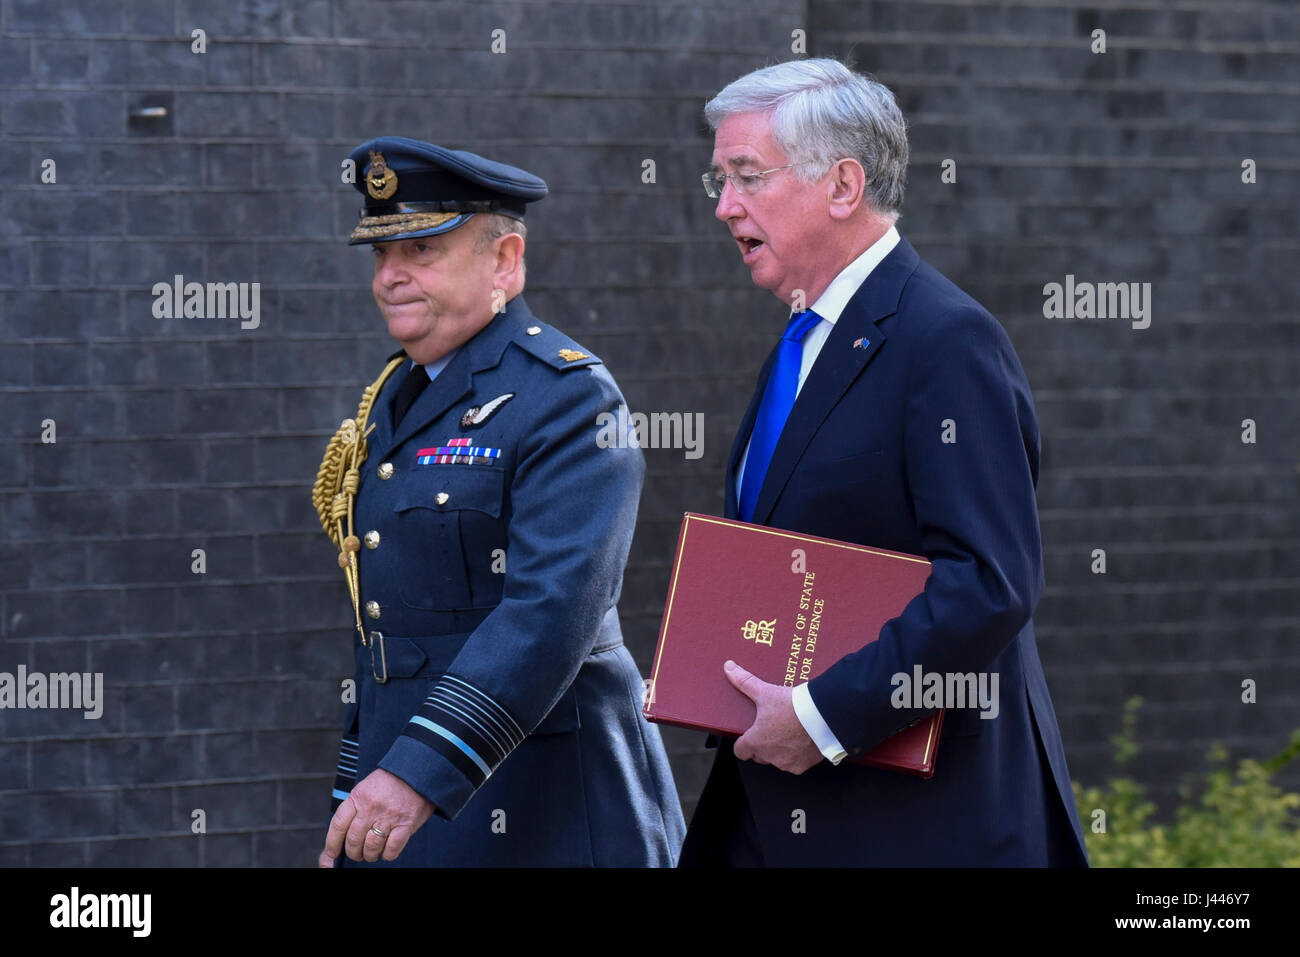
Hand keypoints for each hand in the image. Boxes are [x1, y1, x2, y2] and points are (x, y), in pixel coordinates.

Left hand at [318, 767, 435, 865]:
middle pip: (353, 840)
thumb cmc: (391, 781)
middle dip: (353, 852)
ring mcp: (388, 817)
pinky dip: (387, 855)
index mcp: (358, 797)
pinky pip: (391, 849)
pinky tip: (387, 852)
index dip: (332, 844)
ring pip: (370, 847)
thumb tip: (343, 833)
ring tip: (372, 854)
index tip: (331, 854)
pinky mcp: (406, 824)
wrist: (417, 770)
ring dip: (369, 855)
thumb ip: (355, 807)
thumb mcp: (366, 788)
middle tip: (357, 854)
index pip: (338, 825)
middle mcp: (370, 808)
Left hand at [726, 660, 822, 774]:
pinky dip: (797, 755)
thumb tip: (729, 667)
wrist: (823, 715)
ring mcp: (786, 763)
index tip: (749, 734)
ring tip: (788, 732)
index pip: (740, 751)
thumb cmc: (793, 706)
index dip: (743, 742)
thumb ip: (745, 681)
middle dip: (762, 745)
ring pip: (777, 760)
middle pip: (758, 756)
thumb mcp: (765, 692)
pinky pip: (794, 764)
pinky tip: (801, 741)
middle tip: (771, 729)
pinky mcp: (802, 766)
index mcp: (755, 741)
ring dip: (779, 751)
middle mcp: (769, 756)